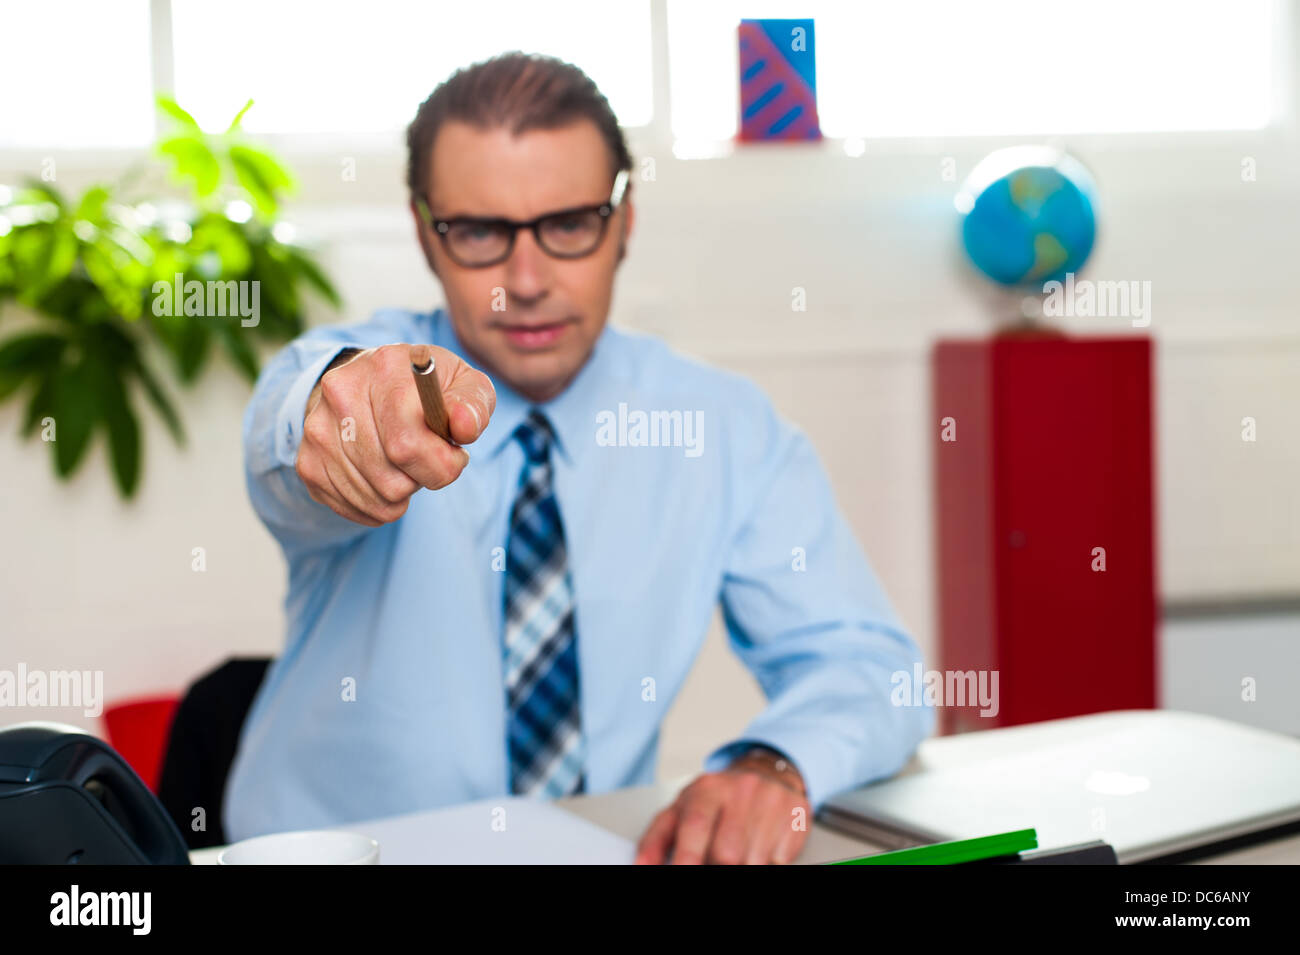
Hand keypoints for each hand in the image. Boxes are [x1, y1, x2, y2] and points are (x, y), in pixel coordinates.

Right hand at [296, 343, 495, 525]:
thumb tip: (463, 426)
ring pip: (375, 498)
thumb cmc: (429, 390)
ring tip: (407, 463)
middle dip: (424, 478)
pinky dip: (380, 505)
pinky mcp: (308, 461)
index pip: (406, 442)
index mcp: (384, 367)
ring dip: (404, 492)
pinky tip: (387, 477)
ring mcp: (317, 429)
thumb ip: (473, 405)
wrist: (375, 385)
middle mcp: (340, 393)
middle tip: (429, 458)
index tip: (455, 456)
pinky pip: (354, 508)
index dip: (441, 463)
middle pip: (391, 478)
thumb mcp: (464, 384)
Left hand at [634, 755, 811, 864]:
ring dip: (743, 865)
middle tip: (715, 860)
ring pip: (753, 861)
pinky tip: (761, 846)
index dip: (687, 859)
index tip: (683, 872)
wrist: (766, 771)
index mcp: (706, 790)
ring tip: (737, 854)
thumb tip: (641, 865)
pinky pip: (780, 860)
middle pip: (727, 854)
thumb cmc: (718, 799)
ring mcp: (771, 802)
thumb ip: (657, 839)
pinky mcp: (797, 815)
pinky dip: (768, 861)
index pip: (695, 827)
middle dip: (718, 866)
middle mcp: (740, 791)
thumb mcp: (681, 809)